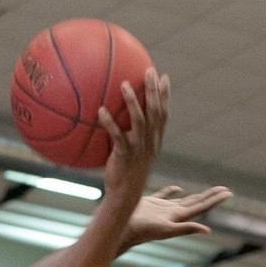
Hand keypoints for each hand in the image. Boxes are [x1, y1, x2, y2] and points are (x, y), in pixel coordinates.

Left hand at [100, 68, 168, 202]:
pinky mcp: (124, 155)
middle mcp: (150, 142)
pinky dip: (109, 122)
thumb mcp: (134, 154)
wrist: (125, 196)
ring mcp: (139, 148)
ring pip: (139, 120)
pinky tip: (100, 110)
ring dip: (132, 101)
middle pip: (155, 111)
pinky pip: (117, 136)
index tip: (164, 76)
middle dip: (154, 90)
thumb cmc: (126, 174)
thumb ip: (132, 136)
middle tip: (149, 70)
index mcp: (155, 140)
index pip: (163, 113)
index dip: (165, 95)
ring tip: (124, 84)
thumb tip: (119, 121)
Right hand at [121, 185, 232, 249]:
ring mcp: (161, 209)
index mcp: (178, 217)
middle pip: (196, 203)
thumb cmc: (140, 231)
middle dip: (211, 196)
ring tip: (208, 190)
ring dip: (196, 195)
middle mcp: (172, 213)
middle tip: (225, 189)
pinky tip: (178, 188)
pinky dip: (173, 191)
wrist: (119, 230)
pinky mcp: (150, 203)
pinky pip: (165, 195)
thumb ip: (185, 228)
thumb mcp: (165, 230)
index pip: (201, 207)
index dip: (215, 200)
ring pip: (183, 200)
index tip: (229, 193)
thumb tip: (207, 230)